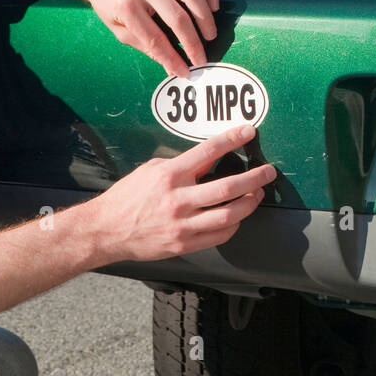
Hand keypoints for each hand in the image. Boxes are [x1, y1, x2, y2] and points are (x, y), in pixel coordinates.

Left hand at [83, 0, 220, 78]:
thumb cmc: (109, 0)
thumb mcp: (118, 28)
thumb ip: (145, 46)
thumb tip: (171, 66)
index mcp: (126, 6)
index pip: (155, 38)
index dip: (172, 58)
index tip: (185, 72)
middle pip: (177, 17)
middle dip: (193, 42)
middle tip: (202, 58)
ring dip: (205, 18)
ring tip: (210, 34)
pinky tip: (212, 6)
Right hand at [93, 125, 275, 263]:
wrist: (106, 230)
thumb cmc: (128, 196)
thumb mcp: (152, 170)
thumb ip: (182, 164)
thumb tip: (210, 158)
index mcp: (169, 175)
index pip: (208, 151)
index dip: (232, 139)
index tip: (248, 131)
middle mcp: (178, 200)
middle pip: (228, 188)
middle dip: (254, 178)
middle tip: (268, 172)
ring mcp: (182, 224)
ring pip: (229, 215)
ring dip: (249, 203)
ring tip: (258, 193)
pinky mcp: (184, 244)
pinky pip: (219, 236)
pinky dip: (234, 225)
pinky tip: (239, 216)